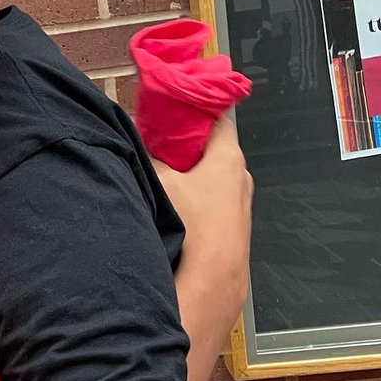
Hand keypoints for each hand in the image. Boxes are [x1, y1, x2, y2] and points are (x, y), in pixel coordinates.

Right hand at [154, 117, 252, 315]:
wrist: (216, 276)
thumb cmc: (195, 224)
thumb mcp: (163, 182)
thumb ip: (151, 158)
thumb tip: (139, 144)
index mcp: (229, 156)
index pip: (220, 116)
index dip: (199, 107)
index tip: (180, 105)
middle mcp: (242, 176)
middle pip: (216, 147)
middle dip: (191, 144)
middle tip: (164, 143)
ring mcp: (242, 201)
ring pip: (215, 176)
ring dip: (195, 174)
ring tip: (169, 178)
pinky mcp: (237, 224)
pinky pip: (216, 199)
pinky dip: (200, 197)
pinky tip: (181, 208)